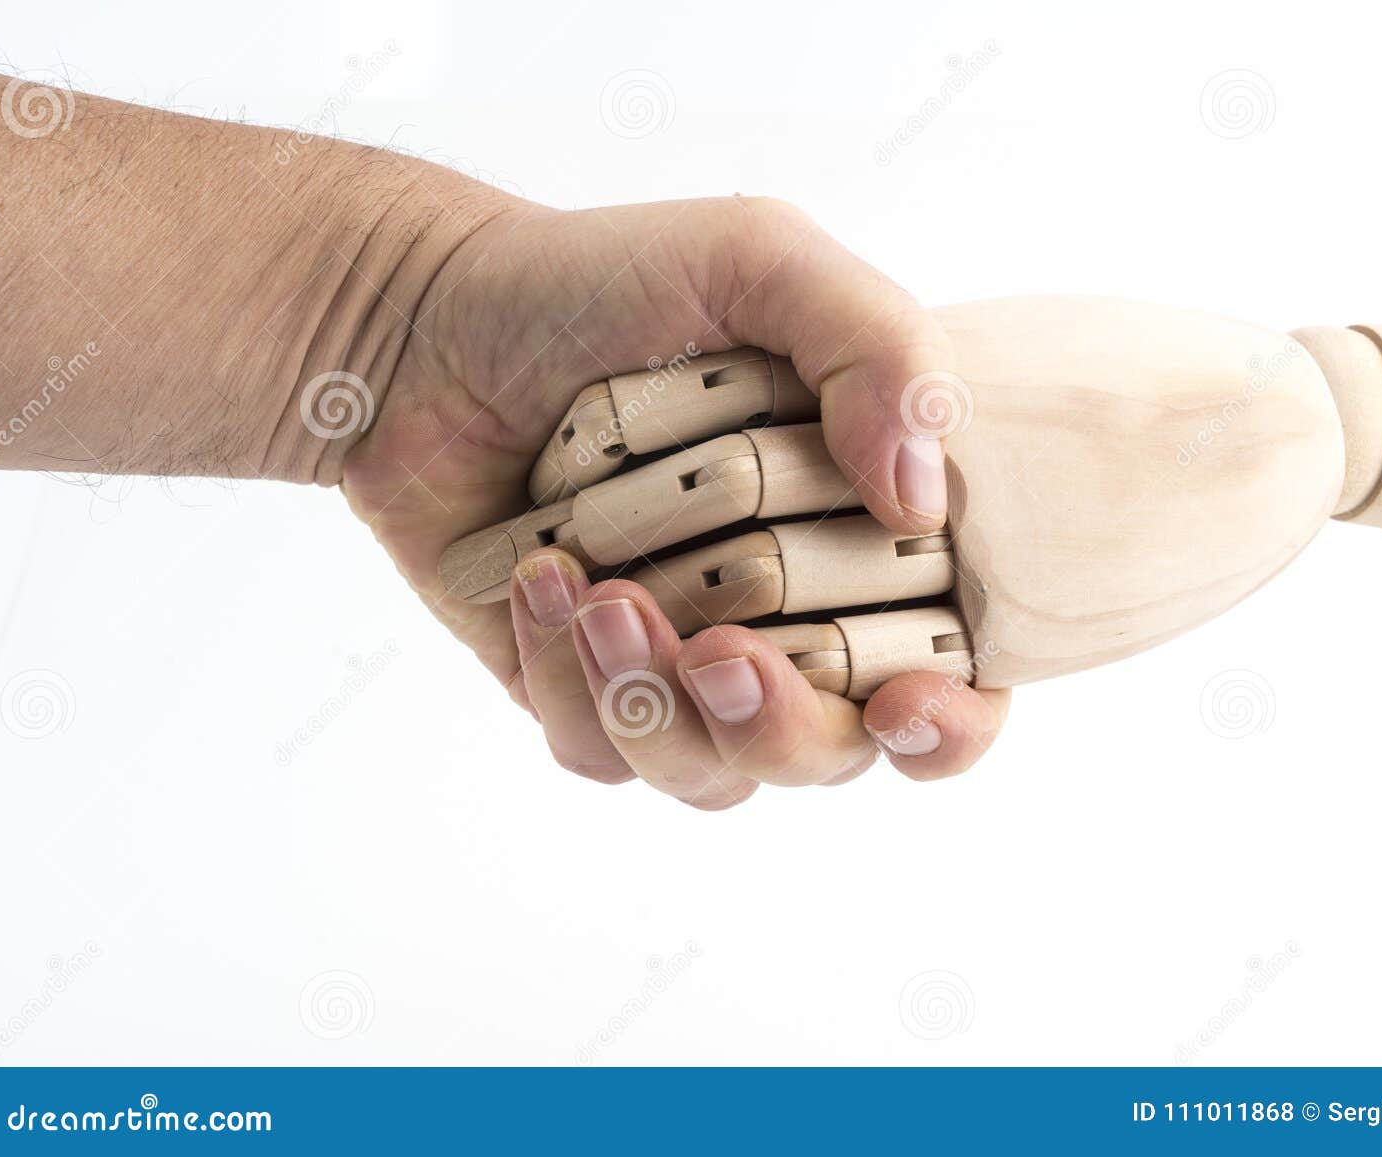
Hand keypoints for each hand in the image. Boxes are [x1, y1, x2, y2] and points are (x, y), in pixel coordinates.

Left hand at [341, 197, 1010, 807]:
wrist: (426, 321)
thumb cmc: (602, 285)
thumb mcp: (759, 260)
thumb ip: (876, 344)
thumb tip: (921, 499)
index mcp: (861, 531)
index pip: (954, 673)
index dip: (950, 721)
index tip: (906, 702)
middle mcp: (786, 615)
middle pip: (834, 751)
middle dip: (781, 725)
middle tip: (717, 651)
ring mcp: (683, 661)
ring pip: (714, 772)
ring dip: (659, 705)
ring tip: (600, 596)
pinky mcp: (584, 688)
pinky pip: (601, 751)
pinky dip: (569, 677)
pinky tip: (541, 578)